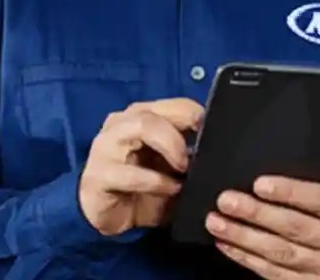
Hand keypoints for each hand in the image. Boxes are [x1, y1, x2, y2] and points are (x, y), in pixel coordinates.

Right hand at [78, 98, 203, 236]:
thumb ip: (188, 154)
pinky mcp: (98, 175)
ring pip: (141, 127)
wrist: (106, 215)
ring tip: (184, 169)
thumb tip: (221, 151)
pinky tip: (170, 189)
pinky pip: (130, 173)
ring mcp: (106, 146)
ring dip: (170, 147)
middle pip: (156, 111)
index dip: (197, 116)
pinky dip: (156, 182)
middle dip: (182, 130)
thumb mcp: (170, 168)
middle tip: (196, 156)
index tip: (216, 134)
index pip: (174, 104)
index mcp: (142, 116)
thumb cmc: (142, 187)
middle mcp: (122, 123)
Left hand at [206, 169, 319, 279]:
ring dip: (244, 237)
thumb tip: (276, 161)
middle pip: (298, 227)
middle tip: (226, 200)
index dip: (289, 191)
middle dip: (257, 213)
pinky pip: (274, 274)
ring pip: (282, 253)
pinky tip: (227, 245)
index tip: (258, 183)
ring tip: (217, 222)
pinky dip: (247, 259)